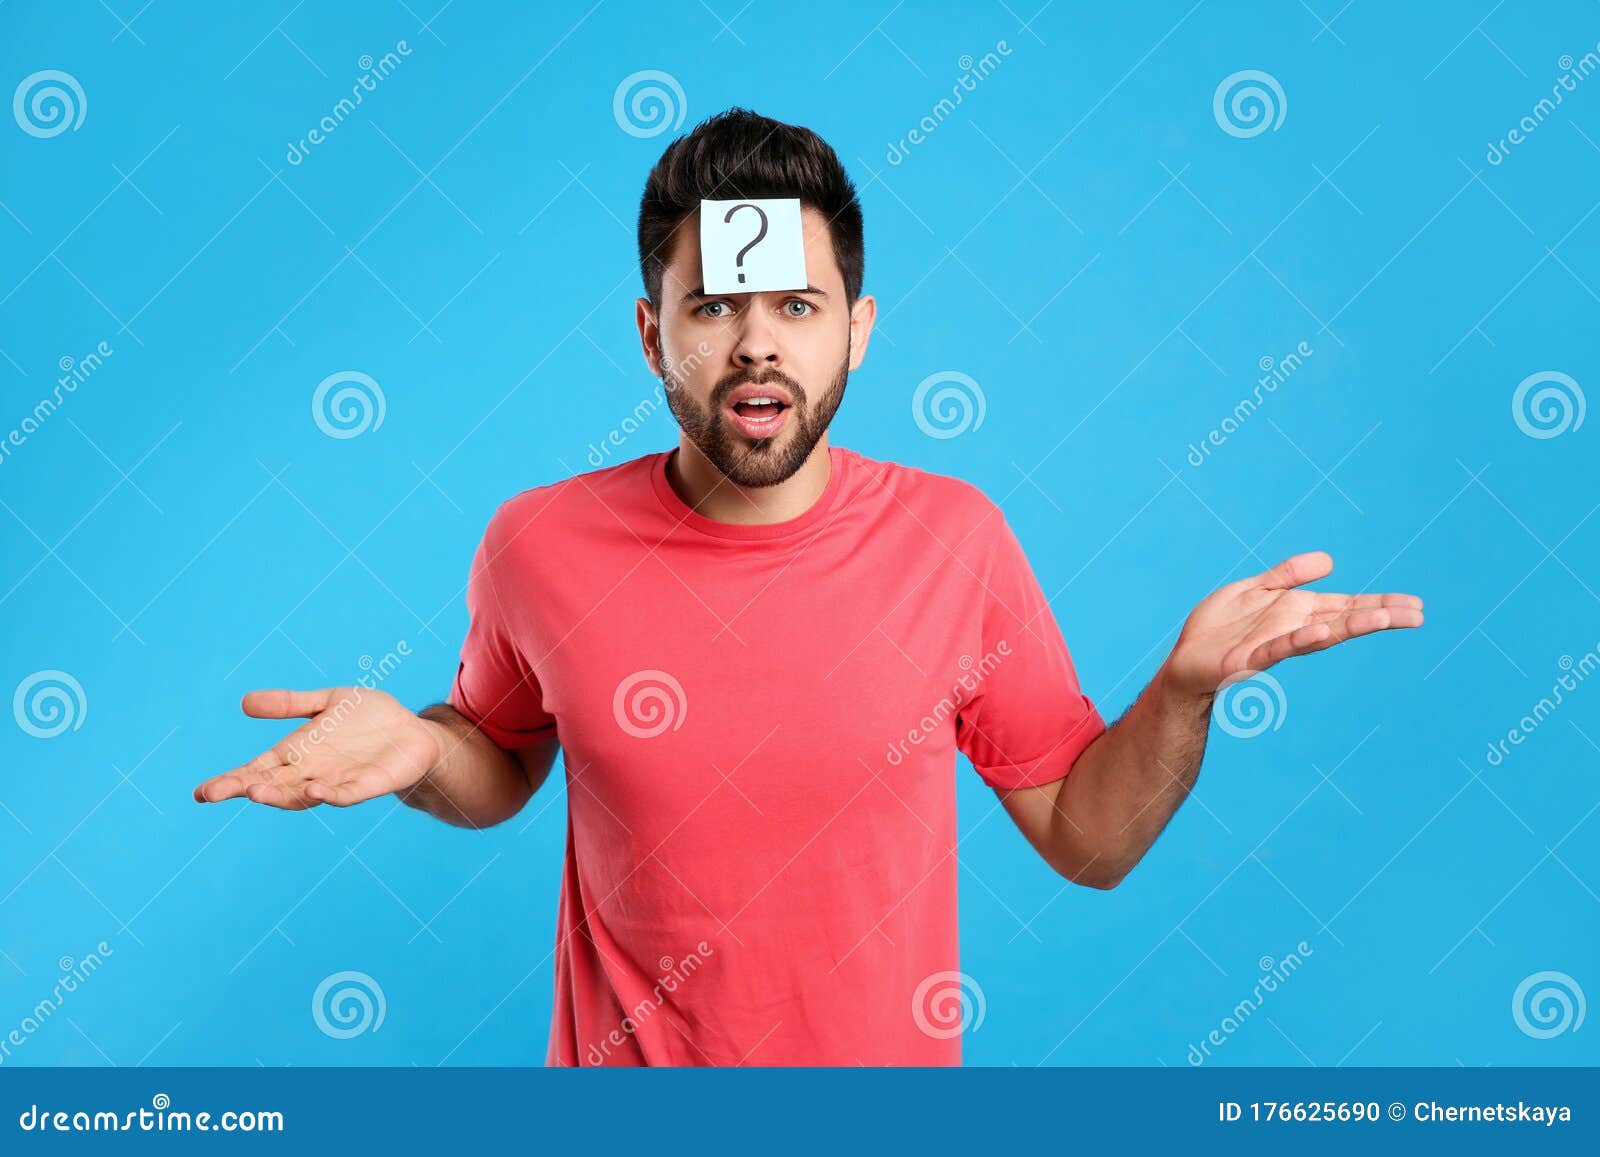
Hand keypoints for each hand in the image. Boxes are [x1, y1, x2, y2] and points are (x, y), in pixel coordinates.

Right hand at [193, 688, 443, 809]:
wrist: (413, 732)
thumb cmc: (368, 720)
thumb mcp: (327, 702)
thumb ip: (290, 704)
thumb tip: (244, 702)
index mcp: (296, 755)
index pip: (256, 771)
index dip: (230, 781)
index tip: (202, 793)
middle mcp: (311, 772)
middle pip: (271, 786)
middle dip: (245, 789)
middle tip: (216, 792)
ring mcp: (338, 781)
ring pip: (303, 795)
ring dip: (280, 796)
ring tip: (255, 792)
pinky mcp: (368, 784)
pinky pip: (347, 794)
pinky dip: (332, 795)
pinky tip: (318, 791)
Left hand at [1161, 551, 1422, 696]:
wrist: (1184, 661)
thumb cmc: (1218, 629)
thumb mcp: (1254, 589)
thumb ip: (1288, 575)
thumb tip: (1331, 561)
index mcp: (1296, 611)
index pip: (1346, 605)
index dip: (1379, 604)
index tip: (1416, 605)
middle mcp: (1292, 629)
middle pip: (1343, 619)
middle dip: (1380, 616)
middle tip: (1418, 615)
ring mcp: (1273, 645)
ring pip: (1320, 633)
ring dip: (1351, 626)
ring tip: (1385, 619)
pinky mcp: (1248, 659)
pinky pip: (1279, 647)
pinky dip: (1300, 640)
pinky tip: (1322, 632)